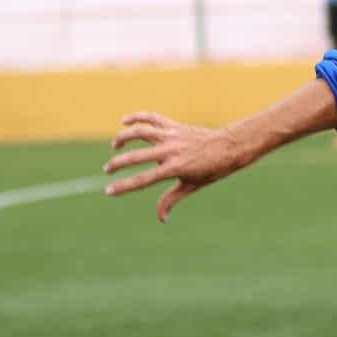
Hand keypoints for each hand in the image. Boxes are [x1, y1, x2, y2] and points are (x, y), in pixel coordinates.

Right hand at [103, 112, 244, 220]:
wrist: (229, 146)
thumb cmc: (212, 169)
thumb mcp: (192, 186)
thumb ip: (171, 199)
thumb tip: (162, 218)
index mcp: (175, 168)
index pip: (143, 179)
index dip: (124, 186)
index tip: (109, 191)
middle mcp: (170, 150)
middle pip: (135, 157)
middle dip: (117, 164)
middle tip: (107, 170)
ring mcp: (171, 135)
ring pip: (139, 132)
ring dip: (123, 138)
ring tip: (115, 146)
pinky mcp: (173, 125)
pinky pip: (150, 118)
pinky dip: (136, 117)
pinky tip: (124, 121)